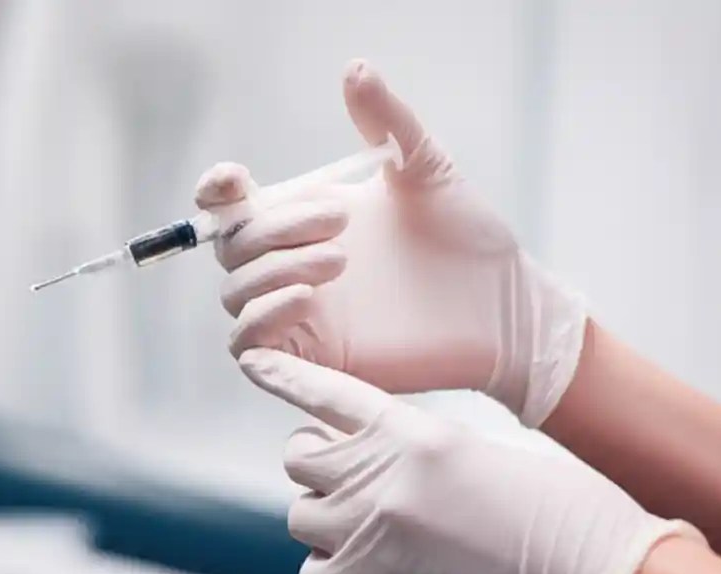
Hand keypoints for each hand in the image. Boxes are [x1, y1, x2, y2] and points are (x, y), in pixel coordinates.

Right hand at [196, 60, 585, 426]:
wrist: (503, 307)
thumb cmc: (468, 240)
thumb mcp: (425, 169)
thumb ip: (387, 121)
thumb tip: (356, 69)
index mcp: (304, 219)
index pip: (232, 207)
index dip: (217, 192)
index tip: (235, 179)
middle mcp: (291, 265)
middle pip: (231, 246)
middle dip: (273, 227)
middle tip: (341, 219)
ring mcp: (298, 313)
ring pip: (235, 293)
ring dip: (273, 269)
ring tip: (339, 260)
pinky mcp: (310, 358)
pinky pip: (248, 344)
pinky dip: (263, 317)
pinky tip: (306, 298)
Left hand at [237, 347, 702, 573]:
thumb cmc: (563, 515)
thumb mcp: (485, 459)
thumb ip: (417, 456)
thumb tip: (375, 473)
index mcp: (417, 434)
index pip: (328, 393)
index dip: (285, 374)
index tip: (252, 360)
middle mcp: (379, 479)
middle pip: (300, 457)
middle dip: (320, 463)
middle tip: (353, 477)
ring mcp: (368, 538)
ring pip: (300, 515)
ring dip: (327, 518)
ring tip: (374, 529)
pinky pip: (313, 573)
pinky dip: (333, 571)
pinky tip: (374, 571)